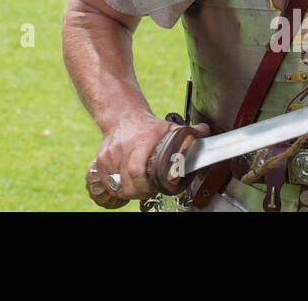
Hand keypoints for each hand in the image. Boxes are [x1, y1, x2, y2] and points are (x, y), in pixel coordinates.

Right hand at [90, 113, 209, 205]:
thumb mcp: (169, 127)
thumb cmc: (148, 126)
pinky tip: (125, 187)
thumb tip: (206, 132)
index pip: (136, 169)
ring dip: (127, 192)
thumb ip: (189, 132)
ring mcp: (110, 153)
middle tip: (147, 192)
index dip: (144, 185)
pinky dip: (115, 188)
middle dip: (138, 192)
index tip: (153, 188)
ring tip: (138, 190)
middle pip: (126, 181)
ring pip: (116, 184)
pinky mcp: (101, 158)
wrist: (122, 116)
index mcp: (142, 139)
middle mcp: (124, 146)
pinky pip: (107, 181)